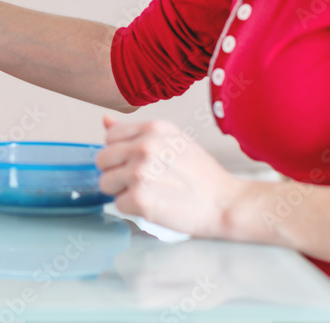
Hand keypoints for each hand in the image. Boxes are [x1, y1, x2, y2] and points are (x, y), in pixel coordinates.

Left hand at [96, 116, 247, 237]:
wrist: (227, 203)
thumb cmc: (202, 175)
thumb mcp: (173, 140)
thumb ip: (137, 132)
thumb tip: (105, 121)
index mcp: (153, 129)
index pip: (110, 137)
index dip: (120, 154)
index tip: (138, 163)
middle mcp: (144, 146)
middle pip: (102, 160)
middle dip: (116, 173)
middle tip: (142, 182)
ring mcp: (141, 172)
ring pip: (106, 183)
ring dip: (123, 193)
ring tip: (150, 193)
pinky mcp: (140, 198)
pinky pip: (118, 204)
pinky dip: (133, 210)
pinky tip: (155, 206)